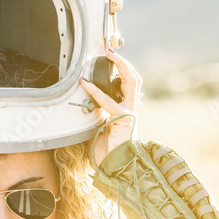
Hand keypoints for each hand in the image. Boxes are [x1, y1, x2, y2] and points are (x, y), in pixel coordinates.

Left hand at [80, 46, 140, 169]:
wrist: (115, 169)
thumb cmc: (106, 152)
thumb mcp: (98, 128)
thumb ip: (96, 114)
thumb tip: (84, 104)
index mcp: (126, 110)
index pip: (127, 84)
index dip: (120, 69)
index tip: (109, 57)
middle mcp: (130, 109)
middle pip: (134, 79)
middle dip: (123, 62)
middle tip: (110, 49)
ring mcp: (129, 113)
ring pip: (131, 82)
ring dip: (121, 66)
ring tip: (109, 55)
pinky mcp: (123, 120)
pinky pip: (109, 102)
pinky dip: (96, 92)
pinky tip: (86, 84)